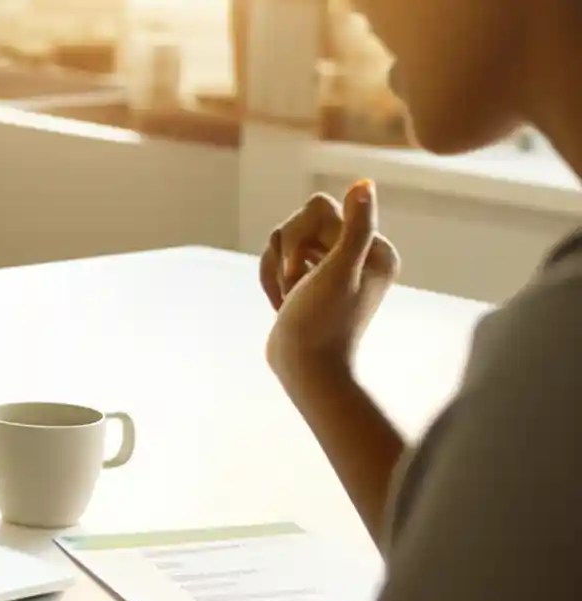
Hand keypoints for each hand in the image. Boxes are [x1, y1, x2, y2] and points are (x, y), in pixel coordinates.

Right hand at [260, 180, 400, 384]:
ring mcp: (329, 268)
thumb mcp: (339, 272)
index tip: (303, 270)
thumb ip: (356, 227)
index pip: (320, 209)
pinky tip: (281, 304)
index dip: (300, 235)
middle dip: (285, 255)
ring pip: (283, 240)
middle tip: (293, 287)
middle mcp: (356, 255)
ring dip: (274, 269)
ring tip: (286, 299)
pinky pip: (279, 260)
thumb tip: (364, 184)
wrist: (304, 370)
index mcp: (373, 250)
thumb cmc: (321, 324)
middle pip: (299, 222)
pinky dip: (272, 280)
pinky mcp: (308, 281)